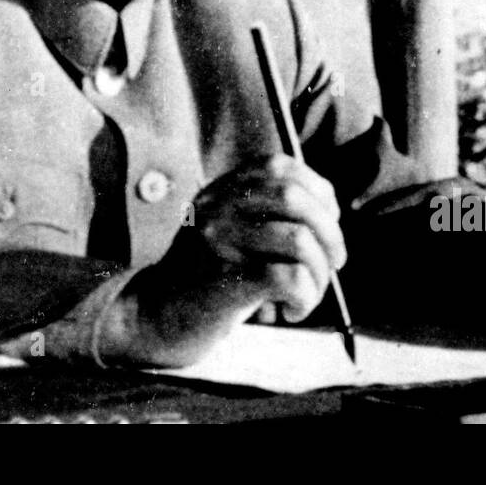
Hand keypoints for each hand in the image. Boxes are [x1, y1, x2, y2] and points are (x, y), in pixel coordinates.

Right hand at [114, 155, 344, 365]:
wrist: (153, 318)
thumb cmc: (205, 279)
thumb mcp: (228, 232)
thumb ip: (265, 213)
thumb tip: (330, 214)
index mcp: (220, 191)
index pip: (280, 167)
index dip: (318, 190)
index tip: (328, 221)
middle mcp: (217, 207)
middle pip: (295, 198)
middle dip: (330, 233)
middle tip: (333, 264)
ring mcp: (218, 242)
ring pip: (300, 241)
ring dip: (319, 275)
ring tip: (306, 296)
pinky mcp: (225, 281)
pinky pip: (290, 278)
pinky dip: (305, 298)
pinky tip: (290, 312)